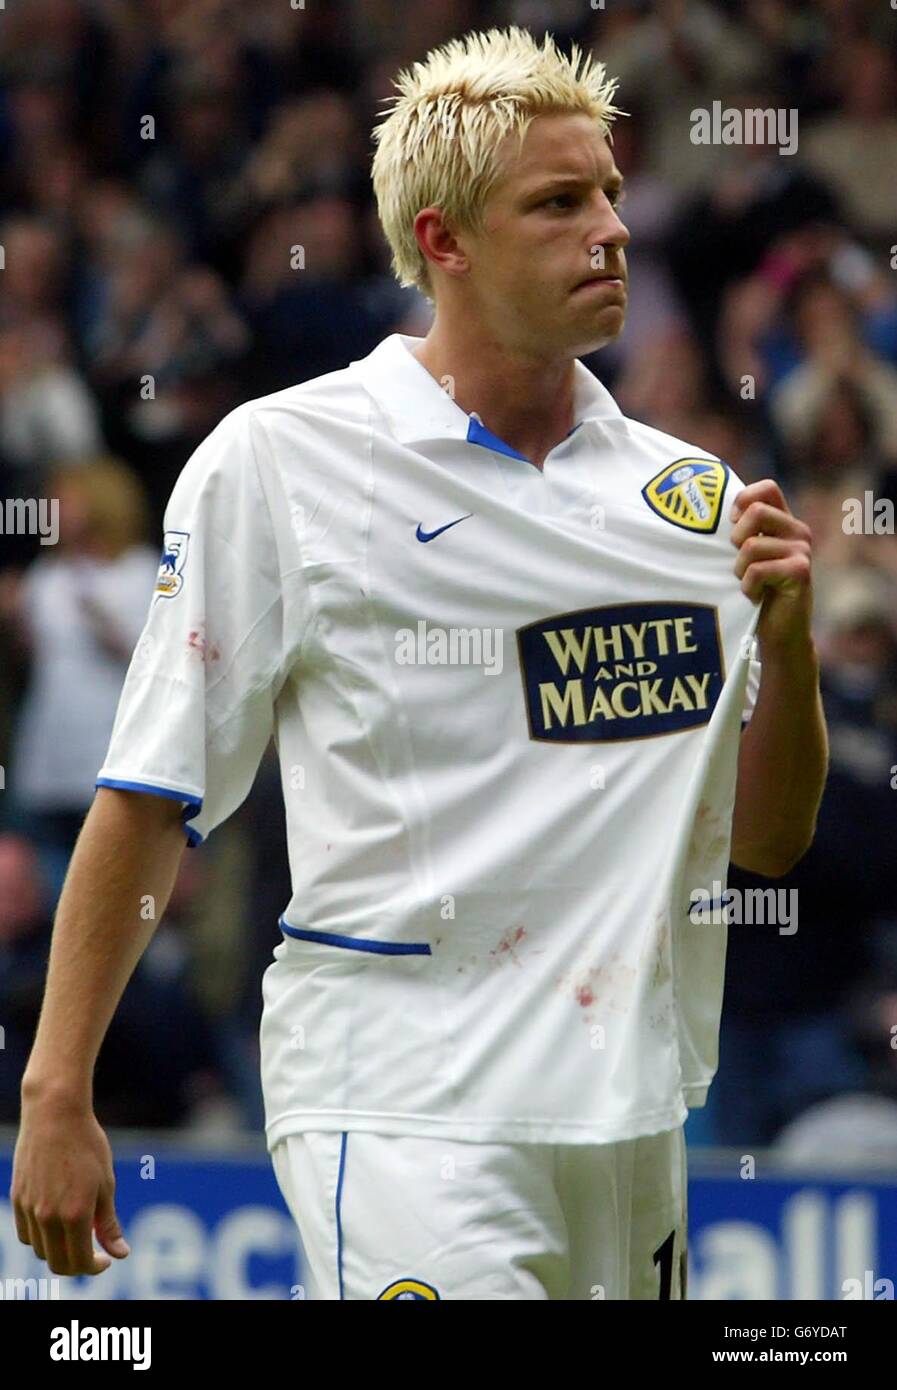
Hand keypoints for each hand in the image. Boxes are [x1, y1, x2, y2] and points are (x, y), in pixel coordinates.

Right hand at [11, 1095, 129, 1275]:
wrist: (55, 1114)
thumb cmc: (87, 1145)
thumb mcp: (106, 1184)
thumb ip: (109, 1224)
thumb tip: (120, 1254)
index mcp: (75, 1214)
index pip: (79, 1262)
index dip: (94, 1267)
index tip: (105, 1259)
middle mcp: (47, 1217)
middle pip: (57, 1263)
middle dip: (76, 1266)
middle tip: (91, 1253)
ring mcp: (29, 1209)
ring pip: (40, 1250)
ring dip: (58, 1251)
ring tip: (75, 1234)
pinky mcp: (18, 1198)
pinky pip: (26, 1233)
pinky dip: (41, 1238)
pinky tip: (56, 1223)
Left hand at [730, 479, 812, 653]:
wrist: (780, 633)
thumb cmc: (757, 592)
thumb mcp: (747, 556)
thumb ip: (741, 532)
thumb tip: (706, 507)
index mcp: (784, 522)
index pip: (767, 488)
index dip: (743, 501)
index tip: (732, 526)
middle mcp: (798, 531)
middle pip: (756, 512)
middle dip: (736, 539)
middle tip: (740, 563)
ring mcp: (802, 550)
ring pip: (751, 545)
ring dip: (740, 570)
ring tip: (749, 584)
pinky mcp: (800, 571)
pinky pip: (757, 569)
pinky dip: (748, 587)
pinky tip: (756, 596)